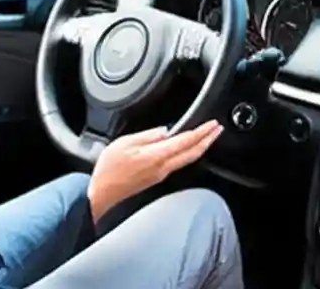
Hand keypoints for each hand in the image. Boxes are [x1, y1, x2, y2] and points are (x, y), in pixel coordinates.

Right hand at [86, 120, 223, 221]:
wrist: (102, 194)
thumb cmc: (108, 170)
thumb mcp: (124, 143)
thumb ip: (147, 136)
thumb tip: (165, 131)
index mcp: (156, 156)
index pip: (186, 142)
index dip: (202, 132)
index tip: (212, 124)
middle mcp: (162, 167)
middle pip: (192, 153)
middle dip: (208, 140)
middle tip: (218, 129)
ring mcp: (161, 174)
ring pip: (187, 159)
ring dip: (200, 146)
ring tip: (207, 137)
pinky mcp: (156, 178)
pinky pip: (178, 163)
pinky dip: (188, 153)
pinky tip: (186, 148)